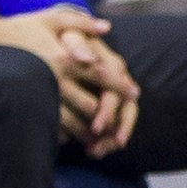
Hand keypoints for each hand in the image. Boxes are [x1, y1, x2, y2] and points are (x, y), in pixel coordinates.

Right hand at [0, 3, 114, 145]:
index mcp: (64, 56)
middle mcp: (55, 77)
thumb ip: (80, 22)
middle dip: (106, 116)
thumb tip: (107, 27)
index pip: (99, 73)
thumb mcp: (51, 18)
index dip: (118, 84)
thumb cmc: (22, 27)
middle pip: (88, 103)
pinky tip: (68, 139)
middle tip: (121, 126)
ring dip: (86, 131)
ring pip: (70, 119)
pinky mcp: (28, 99)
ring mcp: (41, 91)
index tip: (134, 93)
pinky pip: (47, 121)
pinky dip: (61, 132)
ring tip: (99, 141)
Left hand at [61, 29, 140, 157]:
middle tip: (95, 149)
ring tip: (93, 153)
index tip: (96, 128)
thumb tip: (88, 59)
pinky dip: (103, 140)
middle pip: (125, 112)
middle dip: (113, 133)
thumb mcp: (69, 34)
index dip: (108, 111)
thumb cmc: (64, 38)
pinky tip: (89, 151)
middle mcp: (118, 80)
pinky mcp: (105, 103)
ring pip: (121, 122)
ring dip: (109, 141)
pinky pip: (111, 126)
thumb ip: (78, 45)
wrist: (61, 38)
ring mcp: (114, 93)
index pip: (117, 92)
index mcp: (113, 65)